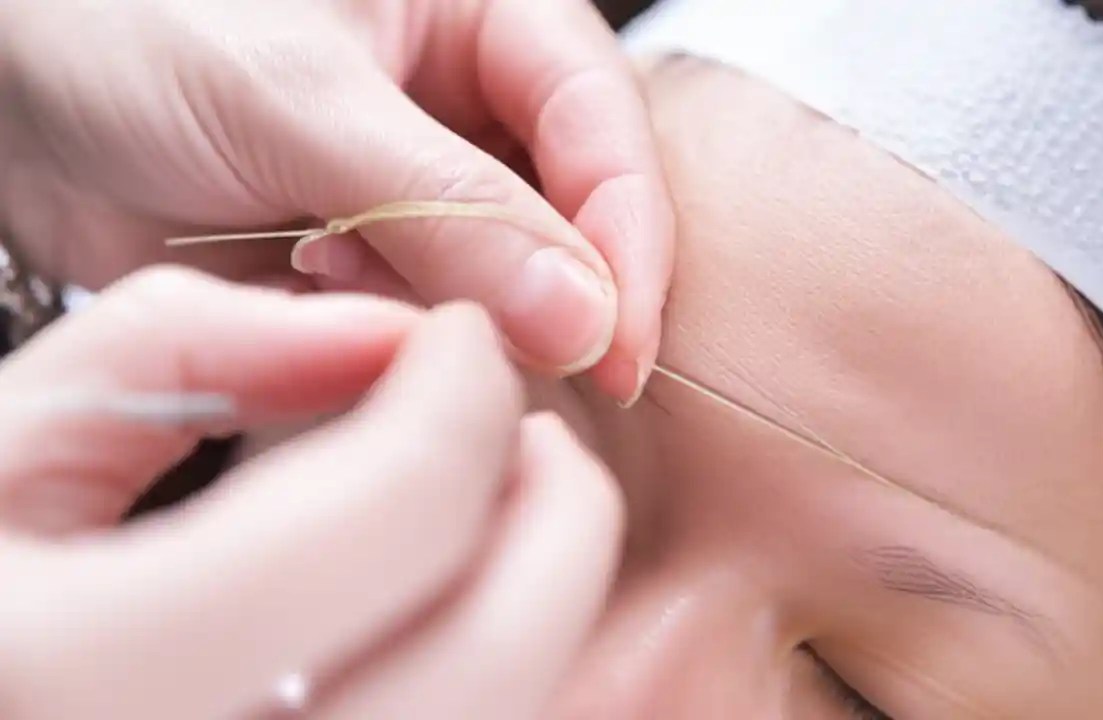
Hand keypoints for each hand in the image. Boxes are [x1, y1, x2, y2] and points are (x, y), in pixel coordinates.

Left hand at [0, 0, 673, 402]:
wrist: (14, 93)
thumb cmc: (129, 20)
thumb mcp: (298, 97)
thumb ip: (449, 207)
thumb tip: (581, 313)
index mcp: (490, 20)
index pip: (606, 131)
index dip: (625, 240)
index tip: (618, 345)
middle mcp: (473, 115)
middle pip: (572, 226)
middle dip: (530, 295)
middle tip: (479, 340)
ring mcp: (426, 202)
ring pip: (499, 295)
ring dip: (431, 313)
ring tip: (321, 269)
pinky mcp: (373, 271)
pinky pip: (421, 332)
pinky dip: (374, 338)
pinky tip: (297, 288)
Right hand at [0, 268, 621, 718]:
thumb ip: (183, 347)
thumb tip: (388, 334)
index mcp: (79, 671)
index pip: (387, 517)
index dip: (460, 398)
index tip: (455, 338)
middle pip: (492, 653)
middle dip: (558, 514)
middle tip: (531, 432)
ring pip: (501, 714)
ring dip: (542, 597)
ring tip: (502, 508)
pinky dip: (487, 663)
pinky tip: (445, 601)